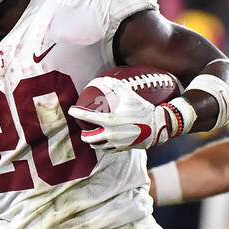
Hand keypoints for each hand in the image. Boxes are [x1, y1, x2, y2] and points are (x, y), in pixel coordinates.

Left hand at [70, 77, 193, 151]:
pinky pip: (107, 150)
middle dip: (83, 134)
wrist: (157, 127)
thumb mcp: (129, 95)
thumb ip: (115, 86)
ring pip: (96, 146)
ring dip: (92, 141)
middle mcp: (110, 134)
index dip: (77, 113)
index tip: (71, 110)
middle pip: (88, 138)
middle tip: (84, 129)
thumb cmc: (143, 109)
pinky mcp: (121, 149)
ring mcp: (115, 143)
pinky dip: (103, 146)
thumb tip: (103, 78)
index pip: (87, 117)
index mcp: (110, 120)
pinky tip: (104, 141)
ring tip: (92, 136)